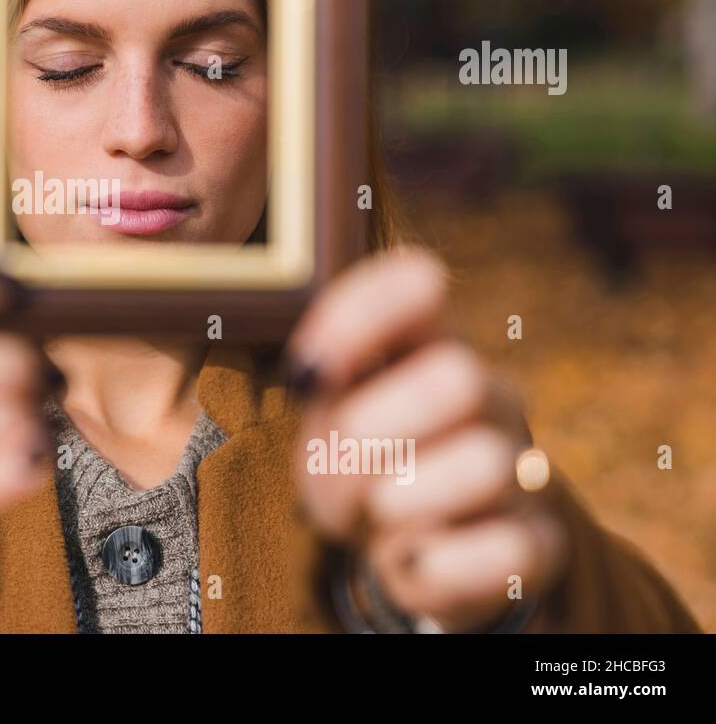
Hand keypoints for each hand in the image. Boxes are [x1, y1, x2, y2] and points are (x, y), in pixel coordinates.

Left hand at [287, 247, 568, 631]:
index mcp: (428, 348)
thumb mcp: (325, 428)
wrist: (414, 555)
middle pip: (459, 377)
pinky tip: (413, 559)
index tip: (314, 365)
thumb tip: (317, 371)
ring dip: (408, 499)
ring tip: (383, 512)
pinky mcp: (537, 541)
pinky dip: (438, 564)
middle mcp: (486, 396)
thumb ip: (321, 391)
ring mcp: (520, 467)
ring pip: (485, 464)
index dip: (364, 314)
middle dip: (379, 426)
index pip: (418, 287)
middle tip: (348, 457)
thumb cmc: (365, 468)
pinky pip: (503, 549)